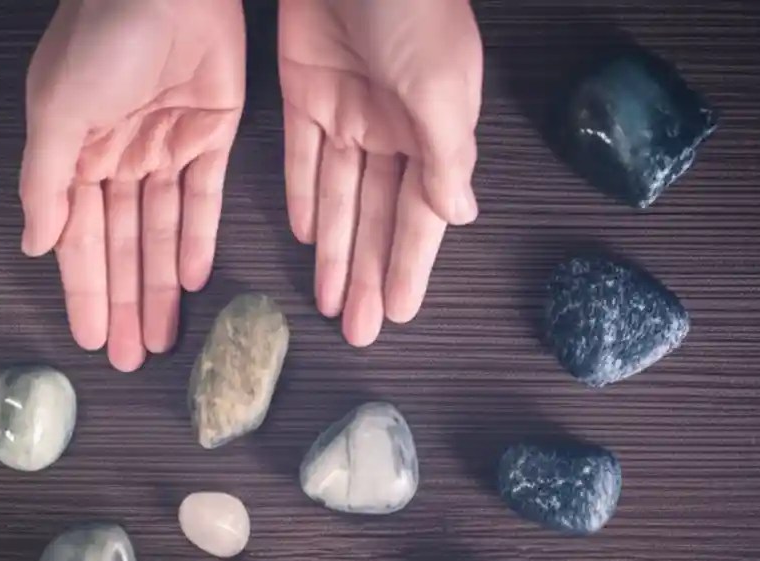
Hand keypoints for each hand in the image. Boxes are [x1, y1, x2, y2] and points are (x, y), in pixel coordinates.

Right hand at [20, 0, 244, 370]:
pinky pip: (204, 197)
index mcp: (74, 150)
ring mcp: (166, 145)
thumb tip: (36, 244)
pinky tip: (193, 279)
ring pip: (162, 230)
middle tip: (132, 359)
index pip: (78, 237)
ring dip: (161, 284)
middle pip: (122, 244)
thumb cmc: (101, 35)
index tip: (92, 340)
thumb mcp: (57, 112)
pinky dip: (199, 237)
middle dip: (126, 301)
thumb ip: (46, 182)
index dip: (85, 289)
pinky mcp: (213, 132)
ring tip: (163, 338)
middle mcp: (118, 154)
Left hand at [278, 0, 482, 345]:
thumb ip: (445, 157)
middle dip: (367, 274)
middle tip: (357, 330)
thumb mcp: (439, 88)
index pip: (419, 216)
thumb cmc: (410, 8)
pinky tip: (303, 236)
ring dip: (333, 249)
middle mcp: (391, 130)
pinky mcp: (305, 93)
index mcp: (432, 131)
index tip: (397, 312)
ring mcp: (347, 113)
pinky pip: (302, 158)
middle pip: (375, 218)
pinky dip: (301, 196)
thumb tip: (458, 215)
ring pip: (337, 198)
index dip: (408, 265)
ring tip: (326, 300)